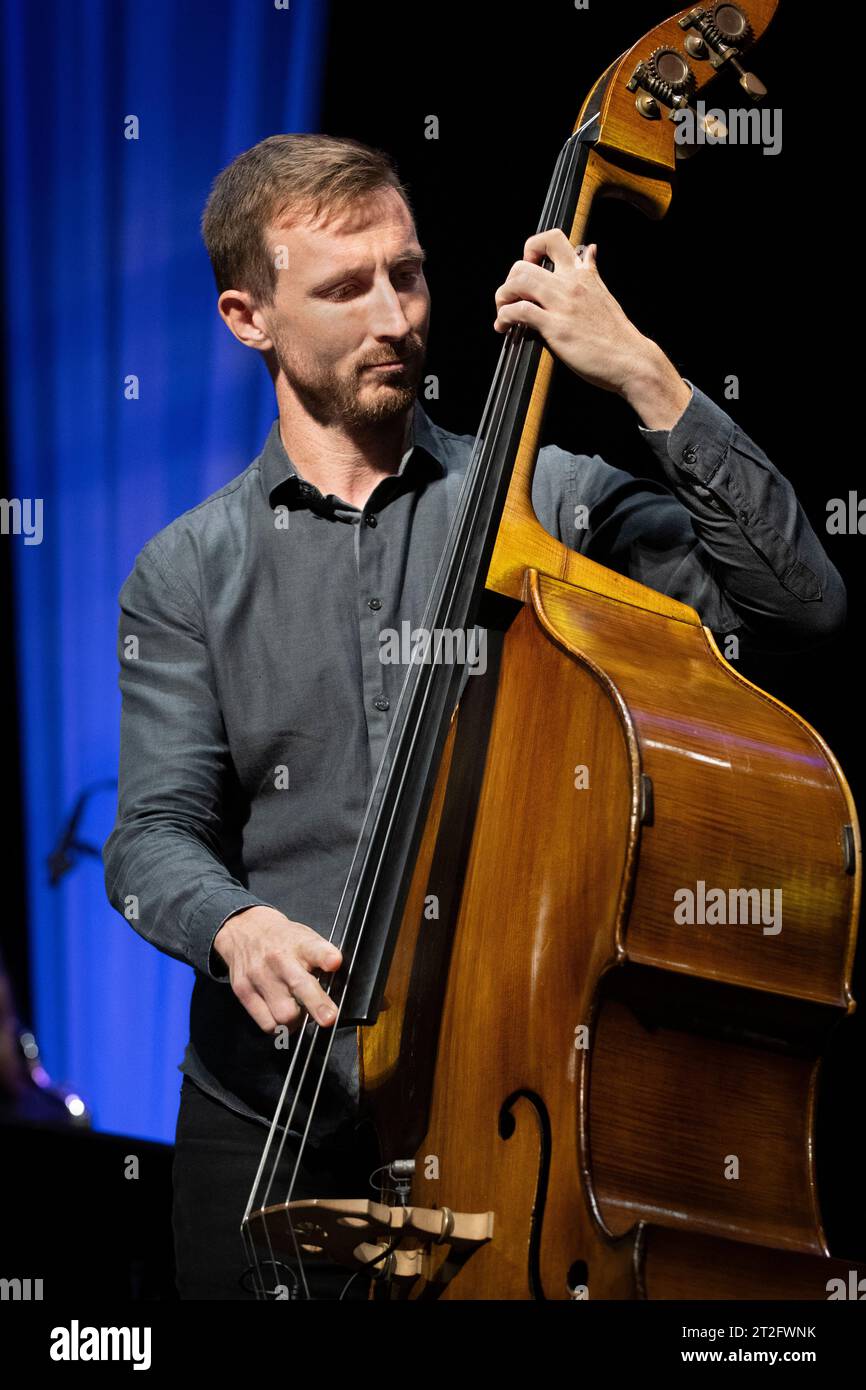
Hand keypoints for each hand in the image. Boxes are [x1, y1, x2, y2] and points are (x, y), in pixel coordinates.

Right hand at [212, 905, 341, 1034]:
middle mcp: (279, 959)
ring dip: (297, 1021)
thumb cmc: (282, 940)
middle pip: (299, 985)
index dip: (326, 956)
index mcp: (299, 943)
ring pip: (283, 1014)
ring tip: (299, 1013)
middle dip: (317, 1005)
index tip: (334, 962)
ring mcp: (260, 976)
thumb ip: (321, 960)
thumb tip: (339, 987)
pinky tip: (281, 1015)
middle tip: (328, 1018)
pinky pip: (267, 1023)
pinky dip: (279, 1027)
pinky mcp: (244, 991)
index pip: (315, 948)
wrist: (244, 930)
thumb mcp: (305, 938)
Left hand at [493, 230, 655, 394]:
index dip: (532, 247)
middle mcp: (570, 283)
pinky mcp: (555, 327)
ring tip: (503, 312)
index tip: (528, 264)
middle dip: (509, 281)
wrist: (630, 359)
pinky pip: (519, 312)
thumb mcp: (603, 292)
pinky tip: (505, 326)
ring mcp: (562, 304)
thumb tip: (591, 251)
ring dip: (502, 297)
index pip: (552, 239)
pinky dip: (504, 317)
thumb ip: (591, 272)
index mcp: (581, 273)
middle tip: (510, 298)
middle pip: (523, 265)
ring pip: (517, 283)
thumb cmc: (616, 333)